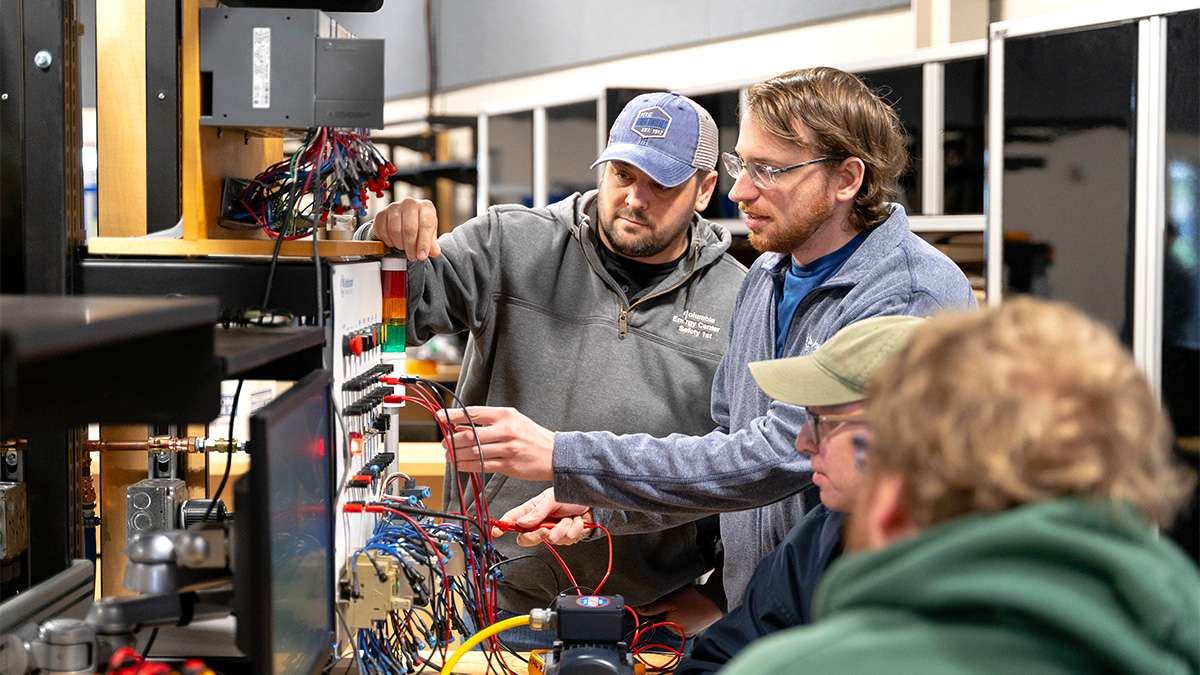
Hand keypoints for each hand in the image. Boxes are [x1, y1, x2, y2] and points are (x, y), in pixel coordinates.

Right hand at [371, 196, 441, 259]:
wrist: (403, 220)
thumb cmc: (419, 226)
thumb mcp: (429, 235)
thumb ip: (432, 245)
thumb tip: (434, 252)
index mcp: (426, 207)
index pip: (426, 224)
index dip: (424, 243)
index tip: (422, 256)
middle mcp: (410, 203)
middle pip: (409, 228)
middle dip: (410, 247)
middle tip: (412, 256)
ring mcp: (394, 206)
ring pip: (395, 230)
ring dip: (399, 244)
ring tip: (403, 248)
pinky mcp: (381, 213)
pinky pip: (382, 230)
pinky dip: (388, 241)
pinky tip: (393, 243)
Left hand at [440, 406, 554, 479]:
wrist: (556, 454)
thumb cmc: (532, 436)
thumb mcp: (514, 420)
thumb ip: (490, 420)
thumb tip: (462, 423)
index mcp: (506, 415)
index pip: (474, 413)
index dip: (454, 415)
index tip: (440, 417)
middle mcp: (506, 430)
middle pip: (470, 435)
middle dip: (452, 440)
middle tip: (445, 442)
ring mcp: (507, 449)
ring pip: (473, 452)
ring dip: (456, 454)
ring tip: (449, 454)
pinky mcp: (508, 466)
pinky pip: (481, 466)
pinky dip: (466, 466)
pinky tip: (460, 464)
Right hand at [492, 488, 593, 545]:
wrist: (594, 502)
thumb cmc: (572, 495)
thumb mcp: (553, 498)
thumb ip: (537, 511)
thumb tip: (523, 523)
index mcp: (532, 510)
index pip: (512, 520)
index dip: (503, 526)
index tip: (497, 531)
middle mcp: (540, 522)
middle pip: (527, 538)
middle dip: (539, 534)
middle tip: (546, 528)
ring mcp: (553, 530)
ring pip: (551, 540)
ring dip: (563, 528)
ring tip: (569, 517)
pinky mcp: (565, 537)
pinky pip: (566, 541)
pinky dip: (574, 530)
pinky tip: (577, 521)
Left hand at [635, 586, 722, 636]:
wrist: (718, 599)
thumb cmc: (694, 599)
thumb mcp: (670, 600)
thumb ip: (654, 607)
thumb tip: (639, 611)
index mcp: (671, 627)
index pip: (658, 618)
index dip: (660, 607)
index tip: (666, 600)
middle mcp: (680, 632)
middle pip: (668, 618)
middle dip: (670, 609)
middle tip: (678, 599)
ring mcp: (690, 630)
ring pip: (678, 618)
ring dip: (680, 610)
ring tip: (687, 601)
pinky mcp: (698, 626)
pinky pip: (688, 619)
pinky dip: (689, 612)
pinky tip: (693, 605)